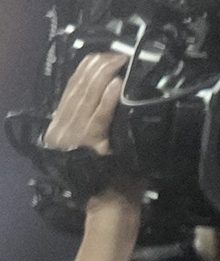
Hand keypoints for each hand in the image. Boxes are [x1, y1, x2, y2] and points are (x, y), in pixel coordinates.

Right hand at [43, 52, 141, 215]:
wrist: (110, 206)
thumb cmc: (110, 175)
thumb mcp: (99, 144)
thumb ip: (98, 122)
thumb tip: (112, 93)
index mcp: (60, 129)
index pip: (71, 91)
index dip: (87, 70)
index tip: (104, 56)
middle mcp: (61, 131)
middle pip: (77, 89)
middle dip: (98, 67)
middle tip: (116, 54)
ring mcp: (74, 138)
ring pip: (87, 98)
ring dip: (104, 75)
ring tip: (118, 61)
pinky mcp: (89, 145)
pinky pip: (99, 116)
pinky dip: (108, 98)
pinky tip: (117, 83)